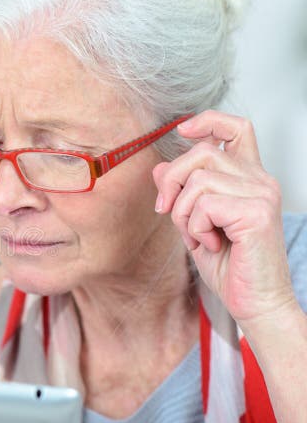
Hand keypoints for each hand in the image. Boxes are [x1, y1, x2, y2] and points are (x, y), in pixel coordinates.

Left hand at [152, 110, 299, 328]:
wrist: (253, 302)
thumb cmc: (229, 266)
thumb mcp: (194, 223)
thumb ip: (181, 194)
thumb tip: (160, 168)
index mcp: (249, 179)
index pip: (237, 128)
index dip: (207, 121)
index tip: (182, 130)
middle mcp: (260, 181)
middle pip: (202, 153)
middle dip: (172, 183)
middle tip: (168, 213)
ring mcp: (262, 195)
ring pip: (198, 181)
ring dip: (182, 213)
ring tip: (197, 236)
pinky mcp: (257, 213)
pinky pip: (203, 205)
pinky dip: (194, 228)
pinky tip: (210, 245)